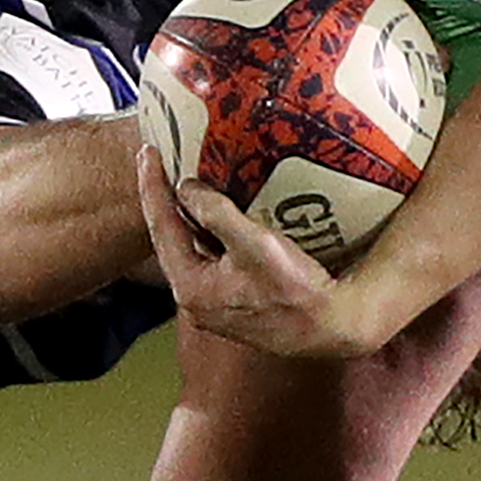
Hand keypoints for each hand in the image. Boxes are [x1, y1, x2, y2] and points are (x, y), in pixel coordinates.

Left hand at [133, 142, 392, 359]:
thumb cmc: (295, 289)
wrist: (333, 328)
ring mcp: (213, 305)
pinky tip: (213, 217)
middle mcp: (194, 300)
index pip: (162, 227)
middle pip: (171, 240)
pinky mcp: (233, 304)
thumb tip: (186, 188)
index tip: (148, 153)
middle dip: (163, 201)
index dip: (153, 187)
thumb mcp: (253, 243)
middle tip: (156, 162)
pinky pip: (209, 260)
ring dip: (186, 218)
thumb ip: (215, 213)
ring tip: (181, 184)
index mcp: (190, 286)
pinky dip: (206, 234)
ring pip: (191, 250)